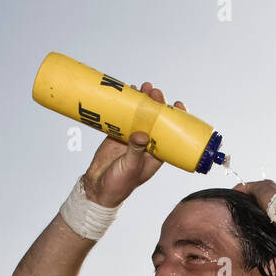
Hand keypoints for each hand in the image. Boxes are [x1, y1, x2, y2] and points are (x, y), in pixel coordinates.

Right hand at [81, 81, 183, 208]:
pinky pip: (124, 117)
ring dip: (143, 101)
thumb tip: (143, 134)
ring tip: (144, 87)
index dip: (176, 118)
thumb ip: (136, 150)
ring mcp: (132, 138)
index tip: (178, 104)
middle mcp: (146, 144)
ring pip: (141, 116)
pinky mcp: (118, 134)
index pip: (171, 133)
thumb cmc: (119, 184)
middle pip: (156, 120)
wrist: (97, 188)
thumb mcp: (130, 167)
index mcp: (156, 154)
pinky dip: (126, 105)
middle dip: (157, 104)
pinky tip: (129, 92)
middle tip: (154, 91)